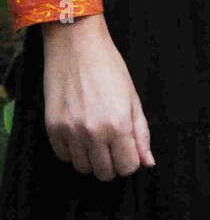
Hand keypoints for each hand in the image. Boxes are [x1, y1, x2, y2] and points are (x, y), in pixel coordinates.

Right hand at [42, 13, 154, 181]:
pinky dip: (73, 151)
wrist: (77, 46)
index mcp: (119, 124)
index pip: (127, 167)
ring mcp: (70, 132)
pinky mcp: (52, 128)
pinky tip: (79, 132)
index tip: (127, 151)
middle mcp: (94, 132)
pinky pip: (64, 156)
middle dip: (112, 163)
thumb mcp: (132, 97)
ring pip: (83, 168)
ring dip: (91, 159)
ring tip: (95, 137)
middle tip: (112, 144)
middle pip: (105, 173)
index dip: (130, 161)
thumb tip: (148, 162)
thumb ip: (141, 133)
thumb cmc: (109, 67)